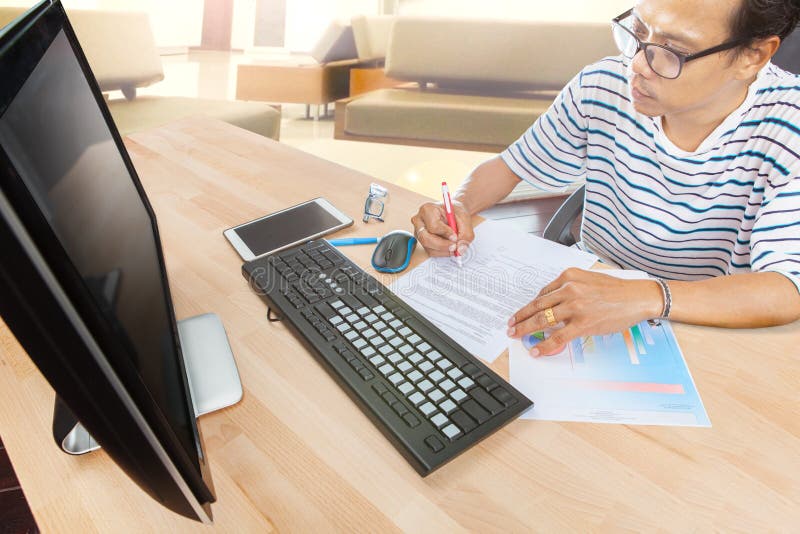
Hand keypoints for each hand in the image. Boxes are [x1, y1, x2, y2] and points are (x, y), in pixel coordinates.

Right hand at [410, 201, 474, 256]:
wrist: (454, 215)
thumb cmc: (456, 214)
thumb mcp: (465, 219)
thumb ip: (465, 234)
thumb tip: (460, 249)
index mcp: (427, 210)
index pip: (433, 225)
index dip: (445, 233)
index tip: (455, 237)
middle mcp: (419, 221)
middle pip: (426, 238)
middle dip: (442, 245)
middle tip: (455, 246)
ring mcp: (419, 233)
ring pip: (429, 247)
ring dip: (444, 249)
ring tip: (455, 246)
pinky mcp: (422, 242)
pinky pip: (431, 252)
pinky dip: (443, 252)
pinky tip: (450, 246)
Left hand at [506, 268, 663, 356]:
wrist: (637, 297)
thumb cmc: (616, 290)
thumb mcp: (588, 279)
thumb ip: (569, 288)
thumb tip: (552, 303)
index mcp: (569, 276)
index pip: (542, 293)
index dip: (529, 306)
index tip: (521, 313)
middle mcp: (569, 289)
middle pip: (537, 306)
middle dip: (520, 317)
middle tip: (510, 324)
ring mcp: (575, 307)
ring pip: (543, 320)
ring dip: (525, 329)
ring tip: (516, 335)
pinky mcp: (583, 323)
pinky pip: (558, 337)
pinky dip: (544, 344)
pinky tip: (536, 349)